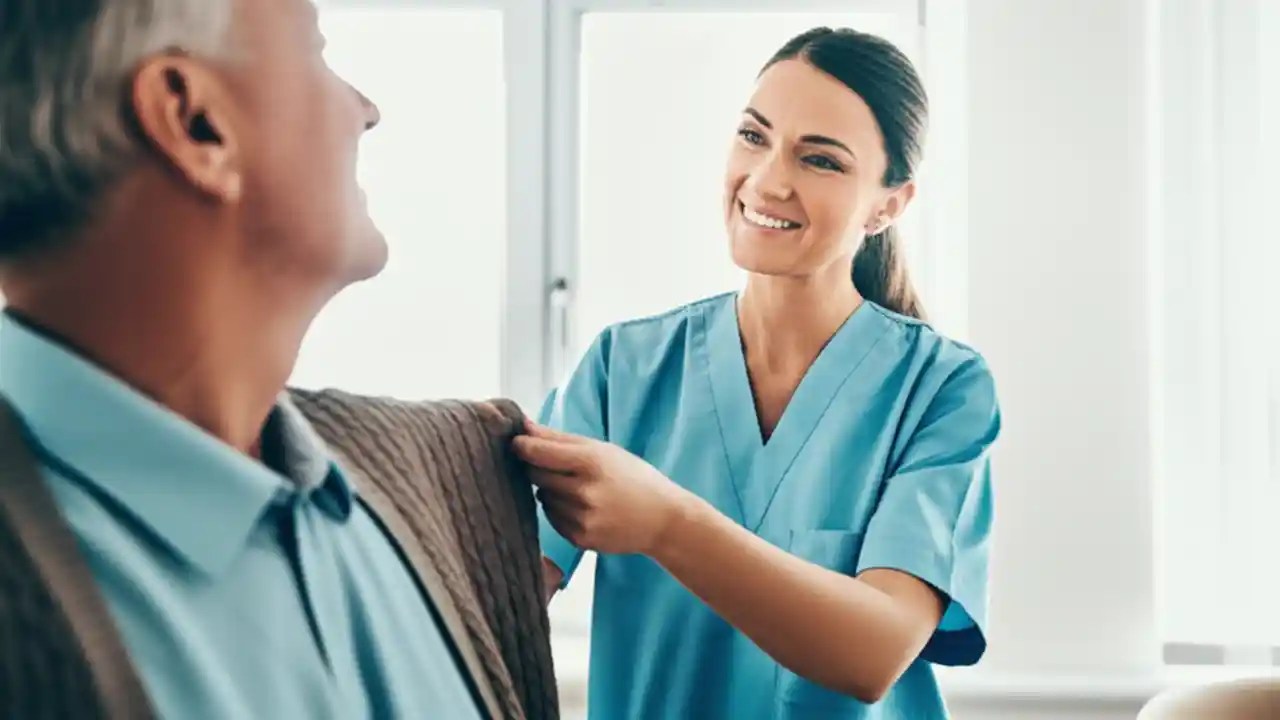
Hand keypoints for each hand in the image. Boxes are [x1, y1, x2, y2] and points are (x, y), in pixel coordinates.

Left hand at [513, 422, 694, 555]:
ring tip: (577, 489)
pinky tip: (582, 507)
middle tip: (553, 465)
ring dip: (550, 491)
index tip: (515, 443)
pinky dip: (559, 511)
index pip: (540, 452)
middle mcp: (585, 492)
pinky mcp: (581, 539)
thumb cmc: (632, 477)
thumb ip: (560, 439)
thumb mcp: (603, 450)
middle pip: (537, 476)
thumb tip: (523, 426)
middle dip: (538, 468)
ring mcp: (582, 518)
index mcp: (592, 463)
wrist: (663, 519)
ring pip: (543, 498)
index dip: (522, 446)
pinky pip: (553, 519)